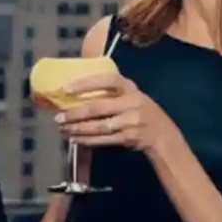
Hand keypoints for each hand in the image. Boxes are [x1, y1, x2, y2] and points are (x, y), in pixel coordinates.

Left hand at [54, 73, 179, 155]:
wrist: (163, 135)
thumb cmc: (142, 111)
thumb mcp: (133, 96)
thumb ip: (113, 93)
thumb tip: (80, 93)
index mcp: (130, 89)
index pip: (107, 80)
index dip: (86, 83)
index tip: (67, 88)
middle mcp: (131, 103)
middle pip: (97, 107)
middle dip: (75, 113)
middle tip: (58, 117)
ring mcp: (130, 122)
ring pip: (98, 126)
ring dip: (77, 128)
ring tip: (63, 129)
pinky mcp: (127, 138)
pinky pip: (102, 140)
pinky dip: (87, 140)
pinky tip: (75, 139)